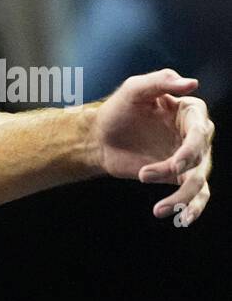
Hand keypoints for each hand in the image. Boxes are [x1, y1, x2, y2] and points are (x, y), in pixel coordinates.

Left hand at [93, 70, 213, 222]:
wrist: (99, 137)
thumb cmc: (118, 110)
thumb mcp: (134, 89)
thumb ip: (160, 81)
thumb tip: (193, 83)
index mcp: (190, 112)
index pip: (200, 131)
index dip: (191, 148)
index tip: (175, 163)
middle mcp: (195, 136)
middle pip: (200, 158)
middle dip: (177, 170)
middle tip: (145, 175)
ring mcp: (190, 158)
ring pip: (198, 181)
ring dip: (181, 198)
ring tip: (159, 210)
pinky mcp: (178, 177)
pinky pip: (195, 195)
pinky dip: (192, 208)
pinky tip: (182, 219)